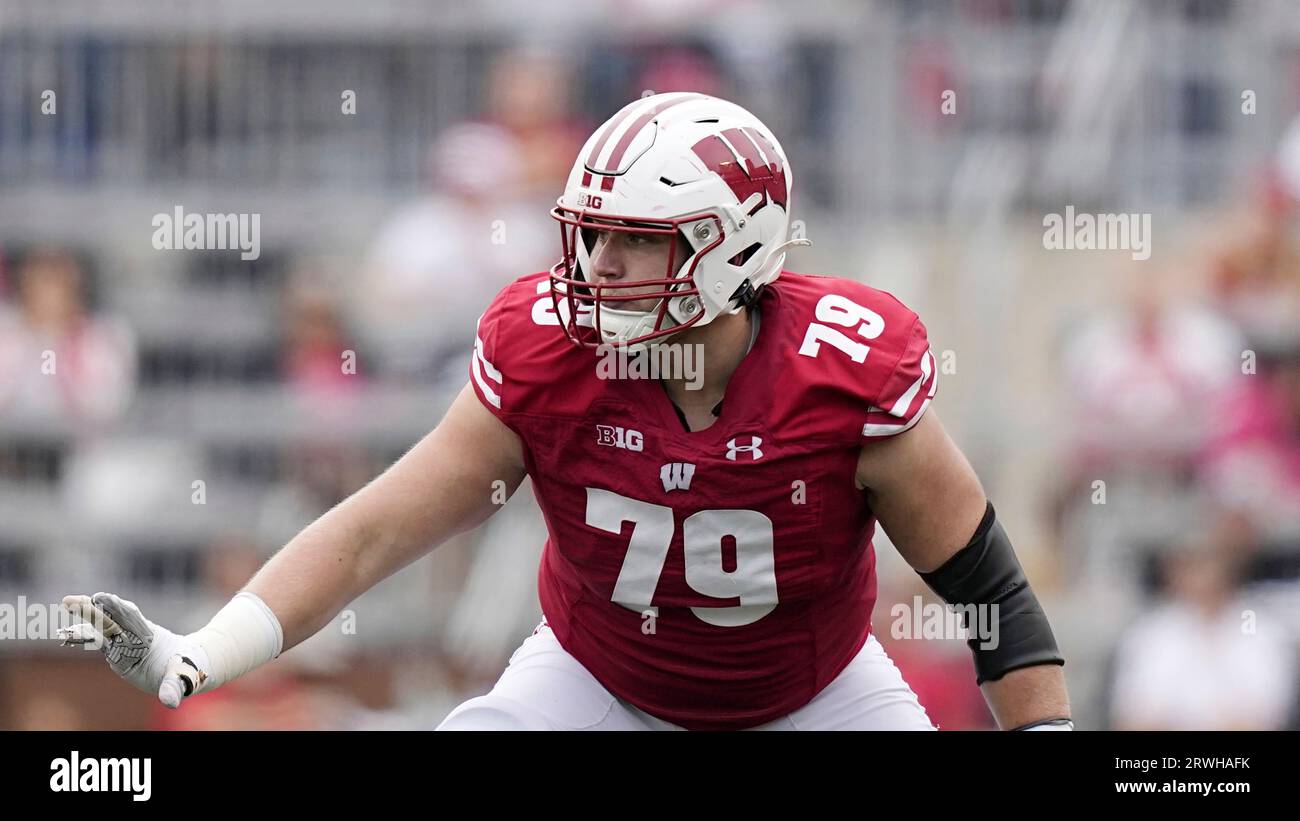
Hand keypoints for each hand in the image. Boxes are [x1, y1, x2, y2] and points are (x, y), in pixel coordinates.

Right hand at [60, 592, 208, 708]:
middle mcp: (135, 635)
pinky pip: (99, 640)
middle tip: (69, 600)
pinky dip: (85, 634)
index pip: (131, 619)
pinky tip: (69, 632)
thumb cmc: (184, 668)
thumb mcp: (179, 679)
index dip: (117, 608)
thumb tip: (170, 702)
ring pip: (103, 626)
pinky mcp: (117, 650)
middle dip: (92, 609)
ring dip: (86, 616)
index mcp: (149, 637)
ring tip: (67, 604)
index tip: (101, 597)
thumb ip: (173, 688)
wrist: (185, 662)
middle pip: (112, 619)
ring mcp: (126, 640)